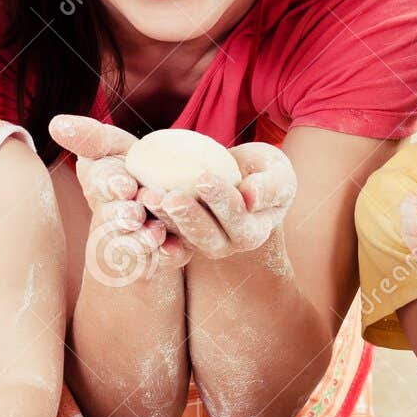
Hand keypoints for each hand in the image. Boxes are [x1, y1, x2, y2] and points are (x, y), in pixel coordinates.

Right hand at [50, 115, 191, 283]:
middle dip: (124, 215)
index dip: (110, 186)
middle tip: (136, 211)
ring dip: (144, 237)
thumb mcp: (113, 146)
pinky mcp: (165, 254)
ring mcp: (137, 239)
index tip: (124, 185)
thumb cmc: (136, 168)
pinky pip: (165, 258)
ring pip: (136, 243)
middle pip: (114, 219)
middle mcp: (116, 217)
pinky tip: (175, 249)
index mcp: (102, 187)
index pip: (100, 184)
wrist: (174, 198)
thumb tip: (56, 123)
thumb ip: (90, 137)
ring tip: (156, 230)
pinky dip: (168, 255)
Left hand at [137, 141, 295, 260]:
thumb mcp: (279, 173)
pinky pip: (165, 230)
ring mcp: (202, 242)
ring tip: (147, 197)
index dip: (220, 199)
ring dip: (163, 218)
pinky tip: (137, 201)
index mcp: (254, 232)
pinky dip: (151, 219)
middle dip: (187, 217)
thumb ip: (271, 186)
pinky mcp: (181, 234)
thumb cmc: (265, 172)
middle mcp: (227, 244)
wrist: (245, 176)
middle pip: (206, 235)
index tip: (202, 178)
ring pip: (181, 235)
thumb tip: (251, 197)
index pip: (237, 218)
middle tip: (169, 197)